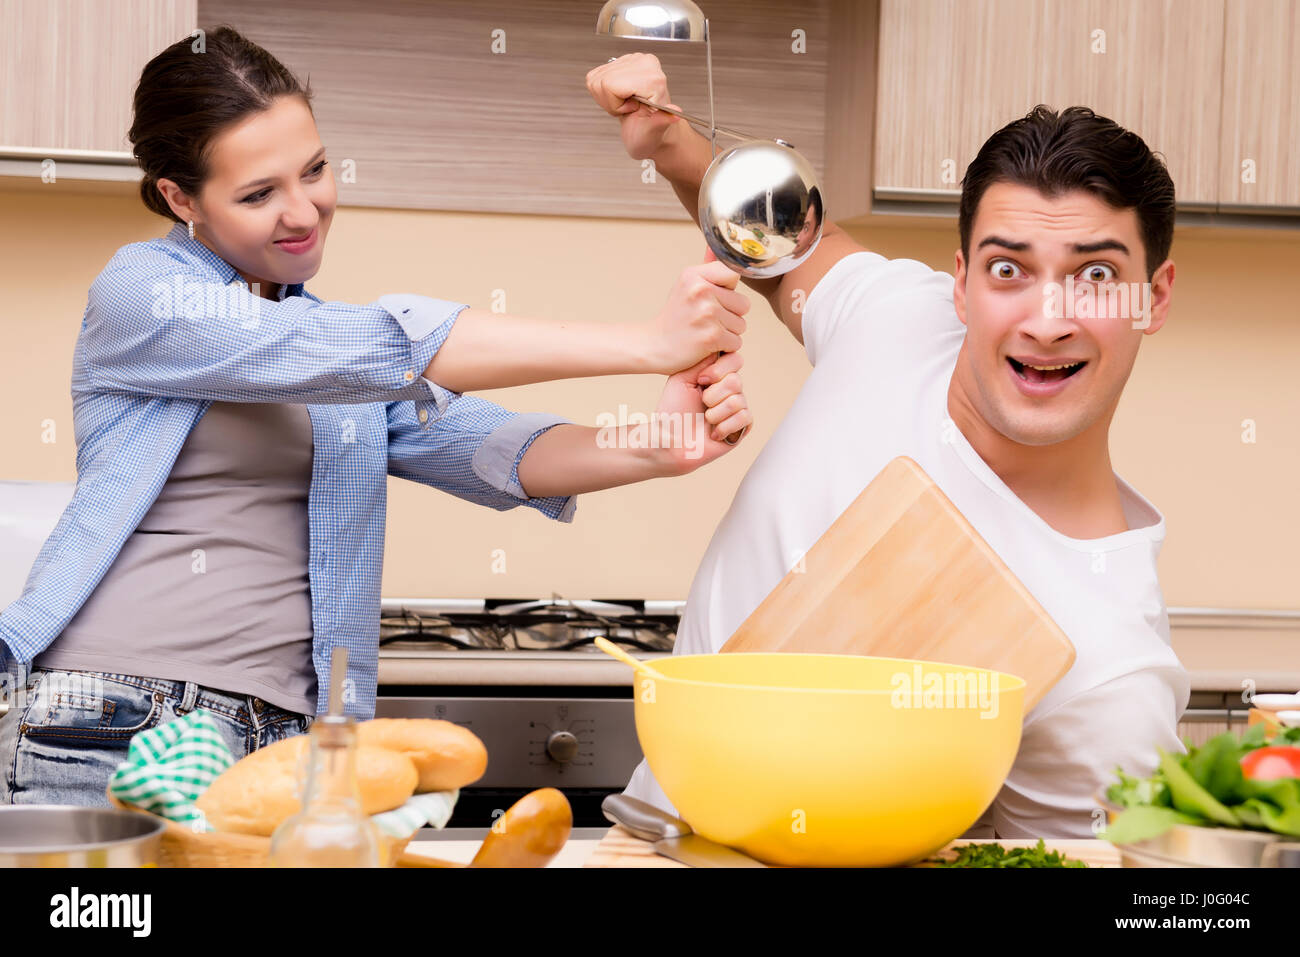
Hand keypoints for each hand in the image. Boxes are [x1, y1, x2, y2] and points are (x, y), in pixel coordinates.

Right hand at [585, 53, 680, 160]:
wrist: (649, 129)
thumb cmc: (650, 133)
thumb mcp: (654, 132)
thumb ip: (661, 121)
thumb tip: (676, 113)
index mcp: (653, 78)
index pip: (610, 85)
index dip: (617, 104)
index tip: (634, 110)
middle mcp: (644, 63)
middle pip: (602, 80)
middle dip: (610, 100)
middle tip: (629, 108)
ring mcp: (632, 60)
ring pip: (596, 78)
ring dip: (607, 97)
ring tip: (625, 104)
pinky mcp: (621, 62)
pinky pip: (595, 77)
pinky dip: (603, 92)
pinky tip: (619, 97)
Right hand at [644, 251, 748, 373]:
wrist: (655, 345)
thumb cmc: (675, 317)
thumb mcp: (686, 286)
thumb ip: (706, 268)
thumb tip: (716, 247)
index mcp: (694, 275)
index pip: (734, 274)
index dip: (729, 290)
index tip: (715, 298)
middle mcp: (701, 290)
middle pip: (743, 304)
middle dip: (731, 315)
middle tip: (708, 319)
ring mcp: (707, 313)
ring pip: (741, 324)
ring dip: (728, 332)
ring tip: (706, 330)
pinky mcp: (711, 336)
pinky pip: (736, 342)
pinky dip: (725, 347)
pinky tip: (707, 343)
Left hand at [651, 351, 751, 475]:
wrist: (670, 440)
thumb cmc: (673, 411)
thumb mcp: (682, 378)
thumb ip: (702, 362)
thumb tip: (719, 348)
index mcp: (717, 376)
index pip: (734, 360)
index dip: (719, 370)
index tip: (701, 380)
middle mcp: (729, 390)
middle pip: (736, 381)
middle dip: (713, 395)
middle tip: (701, 404)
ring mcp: (737, 408)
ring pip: (738, 401)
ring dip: (715, 413)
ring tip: (705, 420)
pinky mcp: (742, 427)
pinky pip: (744, 418)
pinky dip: (724, 426)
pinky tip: (713, 432)